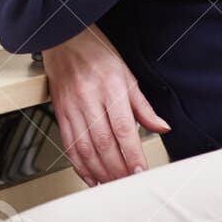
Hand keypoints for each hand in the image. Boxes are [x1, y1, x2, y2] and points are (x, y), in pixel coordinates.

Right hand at [42, 25, 169, 185]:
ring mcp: (72, 106)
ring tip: (111, 184)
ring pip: (85, 147)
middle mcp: (89, 98)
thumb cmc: (96, 52)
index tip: (140, 173)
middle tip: (128, 184)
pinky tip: (90, 176)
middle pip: (104, 143)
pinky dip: (79, 164)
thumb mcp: (127, 74)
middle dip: (117, 169)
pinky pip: (68, 144)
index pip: (123, 129)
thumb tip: (161, 127)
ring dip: (99, 171)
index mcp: (111, 88)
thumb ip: (143, 106)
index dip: (132, 155)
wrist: (64, 37)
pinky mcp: (59, 112)